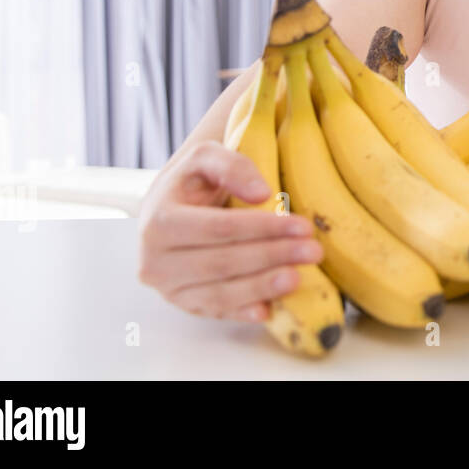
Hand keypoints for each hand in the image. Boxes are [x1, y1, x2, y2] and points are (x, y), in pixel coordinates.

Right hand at [137, 141, 322, 322]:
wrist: (172, 205)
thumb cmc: (194, 179)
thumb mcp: (206, 156)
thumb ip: (232, 166)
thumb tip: (262, 194)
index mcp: (158, 221)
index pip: (219, 228)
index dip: (262, 229)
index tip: (301, 225)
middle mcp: (156, 260)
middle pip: (222, 263)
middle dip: (272, 256)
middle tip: (313, 251)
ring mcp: (168, 287)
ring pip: (219, 293)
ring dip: (262, 286)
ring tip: (298, 277)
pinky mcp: (183, 303)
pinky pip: (215, 311)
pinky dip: (242, 312)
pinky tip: (269, 309)